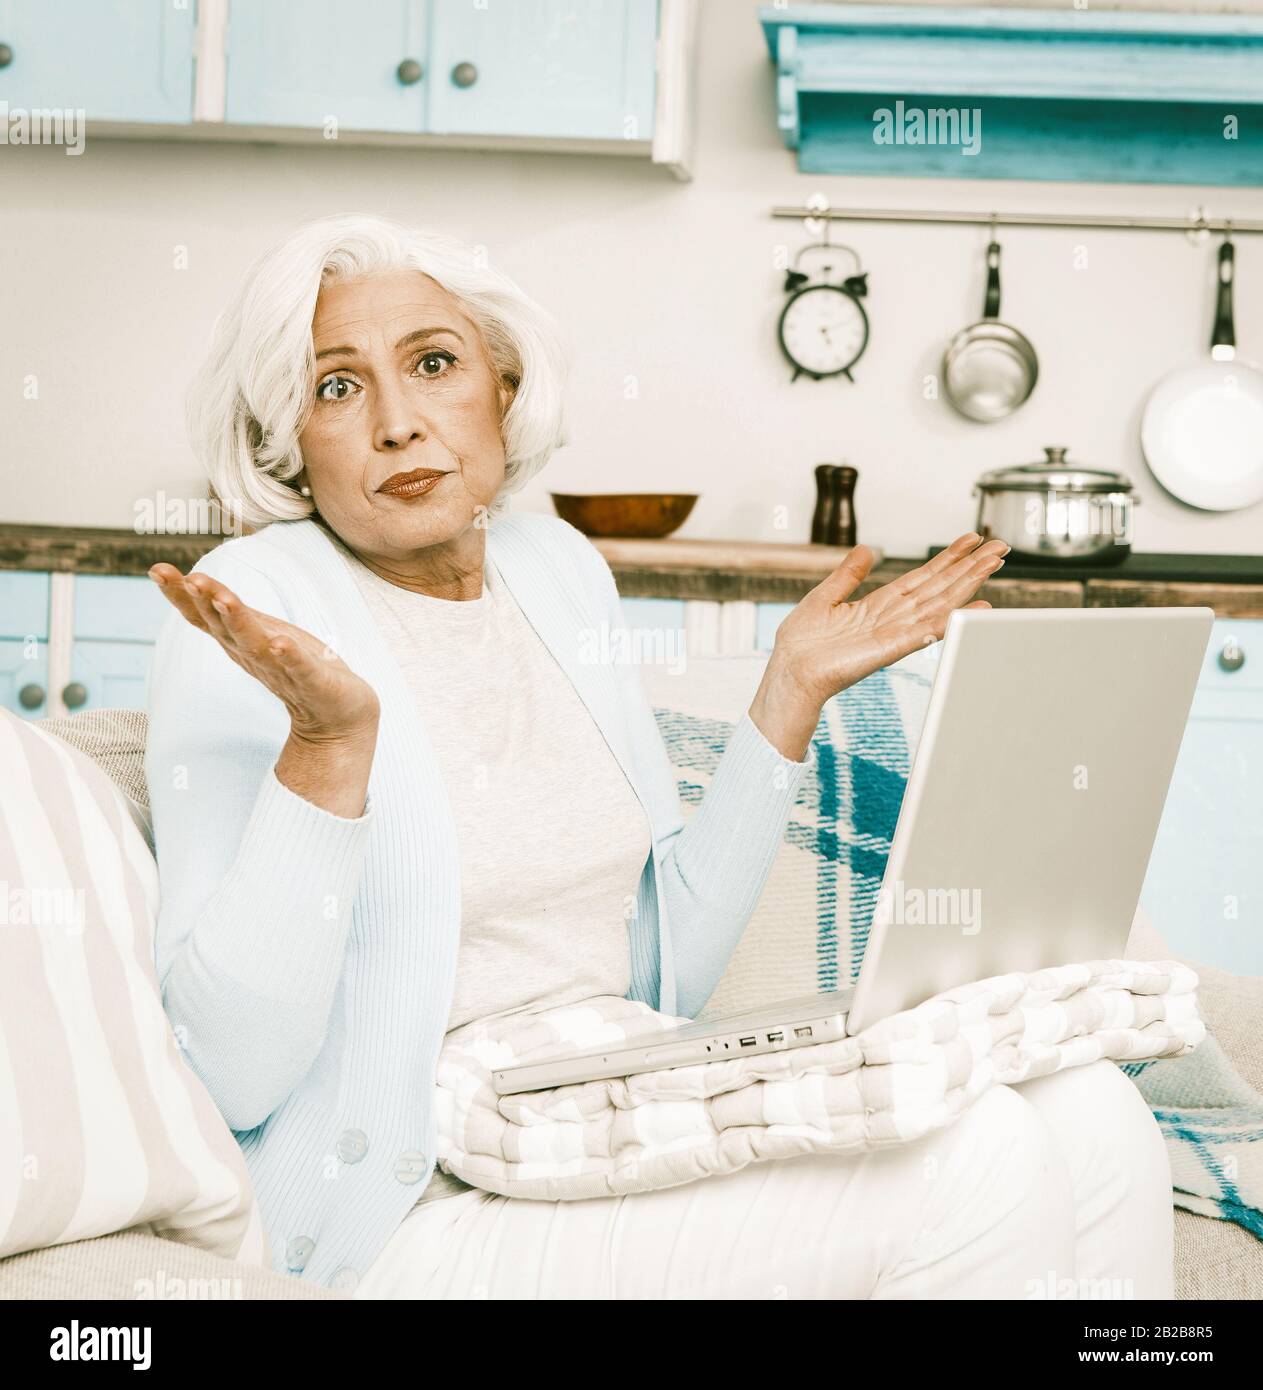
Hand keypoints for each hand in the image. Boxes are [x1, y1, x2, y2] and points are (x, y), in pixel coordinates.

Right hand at [148, 563, 380, 739]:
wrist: (337, 717)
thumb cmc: (295, 667)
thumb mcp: (256, 634)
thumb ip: (228, 614)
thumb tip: (190, 580)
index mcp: (239, 642)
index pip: (204, 617)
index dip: (181, 595)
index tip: (157, 570)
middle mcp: (254, 656)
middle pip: (223, 627)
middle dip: (207, 602)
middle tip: (191, 579)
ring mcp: (283, 671)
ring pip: (256, 644)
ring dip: (239, 622)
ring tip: (225, 598)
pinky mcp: (314, 683)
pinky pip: (300, 669)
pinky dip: (290, 657)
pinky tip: (282, 644)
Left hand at [749, 533, 1008, 760]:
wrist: (789, 670)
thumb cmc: (802, 643)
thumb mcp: (825, 597)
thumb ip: (848, 574)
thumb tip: (867, 550)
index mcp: (879, 605)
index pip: (921, 577)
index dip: (947, 558)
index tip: (970, 540)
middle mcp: (893, 618)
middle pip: (939, 587)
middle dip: (969, 566)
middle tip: (999, 546)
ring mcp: (895, 633)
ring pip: (939, 603)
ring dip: (968, 583)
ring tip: (993, 563)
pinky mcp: (889, 649)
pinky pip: (925, 632)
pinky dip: (950, 620)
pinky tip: (973, 608)